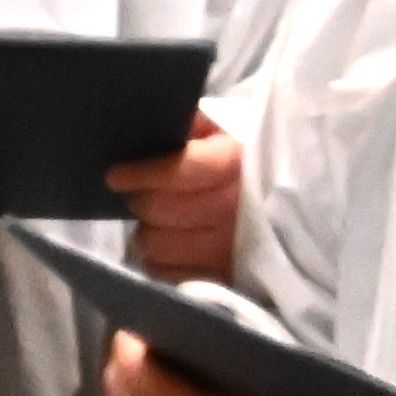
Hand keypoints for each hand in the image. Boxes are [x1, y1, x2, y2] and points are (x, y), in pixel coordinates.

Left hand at [107, 116, 241, 281]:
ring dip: (151, 232)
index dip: (145, 174)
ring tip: (160, 220)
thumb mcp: (216, 130)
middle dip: (143, 201)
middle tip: (141, 195)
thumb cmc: (234, 157)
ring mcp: (234, 247)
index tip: (114, 176)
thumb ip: (185, 123)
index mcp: (237, 161)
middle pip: (162, 209)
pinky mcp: (226, 277)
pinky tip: (172, 242)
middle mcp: (240, 207)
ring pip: (159, 244)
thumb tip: (141, 118)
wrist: (281, 198)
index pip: (185, 170)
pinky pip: (168, 273)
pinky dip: (161, 260)